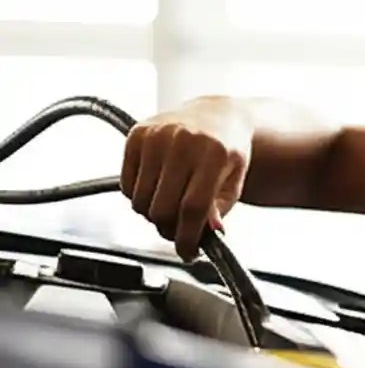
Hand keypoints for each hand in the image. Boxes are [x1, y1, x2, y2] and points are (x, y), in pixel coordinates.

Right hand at [120, 96, 252, 260]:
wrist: (215, 115)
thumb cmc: (227, 151)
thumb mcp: (234, 180)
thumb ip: (220, 208)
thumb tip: (206, 233)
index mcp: (214, 152)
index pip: (193, 207)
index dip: (187, 237)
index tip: (187, 252)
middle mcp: (184, 141)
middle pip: (163, 208)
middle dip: (170, 229)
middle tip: (179, 230)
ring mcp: (157, 136)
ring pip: (141, 201)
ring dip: (153, 215)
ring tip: (170, 207)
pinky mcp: (136, 135)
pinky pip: (127, 186)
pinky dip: (139, 198)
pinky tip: (157, 189)